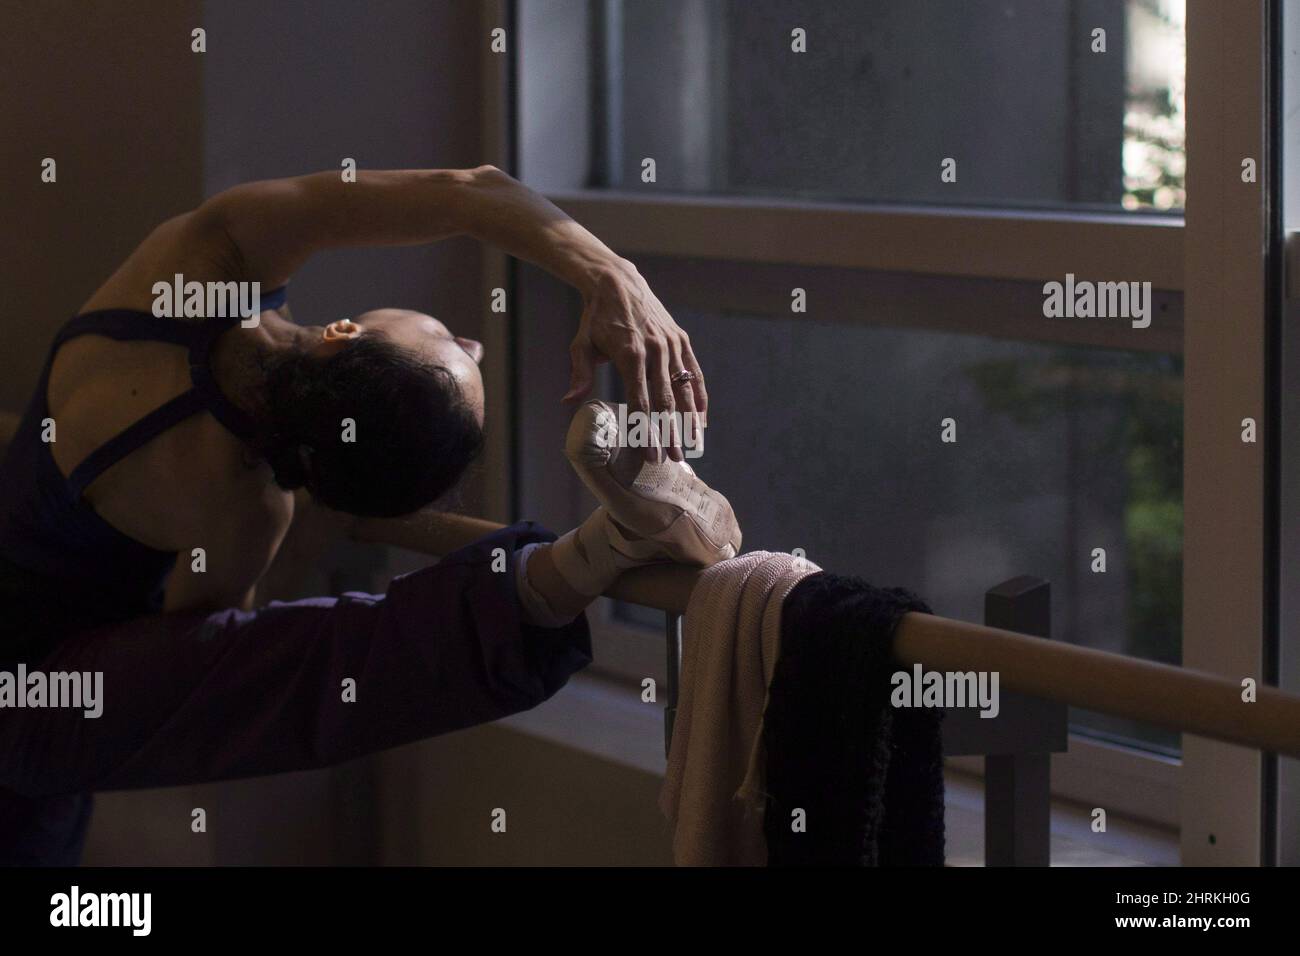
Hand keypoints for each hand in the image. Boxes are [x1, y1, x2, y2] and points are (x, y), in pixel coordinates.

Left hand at [563, 259, 706, 461]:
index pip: (640, 401)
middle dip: (671, 433)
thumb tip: (569, 403)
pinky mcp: (680, 339)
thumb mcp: (581, 344)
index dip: (646, 430)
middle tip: (674, 458)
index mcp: (630, 354)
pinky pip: (693, 372)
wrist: (617, 282)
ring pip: (684, 388)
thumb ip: (579, 374)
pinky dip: (699, 395)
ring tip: (694, 444)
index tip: (651, 454)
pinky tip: (702, 418)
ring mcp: (671, 344)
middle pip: (665, 401)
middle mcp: (655, 350)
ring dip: (690, 419)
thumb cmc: (595, 318)